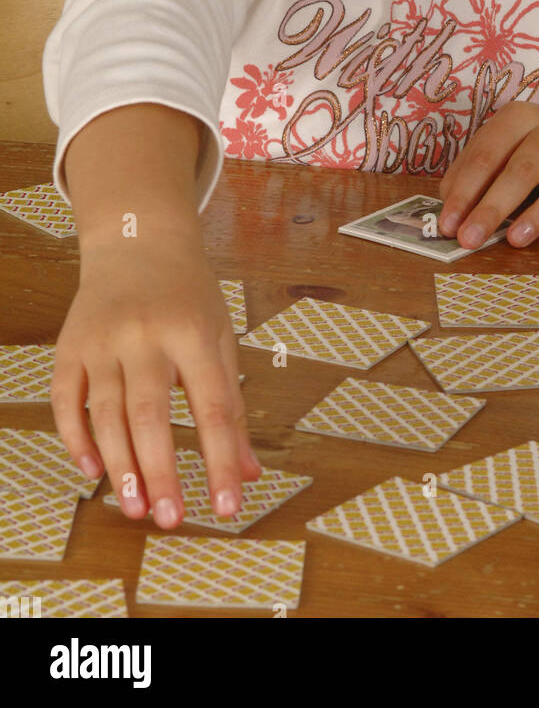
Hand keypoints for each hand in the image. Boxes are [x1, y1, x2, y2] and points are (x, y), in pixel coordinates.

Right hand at [51, 228, 261, 527]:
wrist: (137, 241)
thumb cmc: (188, 295)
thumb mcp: (222, 338)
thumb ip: (233, 407)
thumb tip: (250, 472)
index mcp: (193, 332)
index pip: (212, 407)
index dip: (221, 462)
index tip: (228, 507)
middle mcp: (145, 335)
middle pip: (150, 414)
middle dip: (161, 473)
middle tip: (171, 520)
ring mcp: (102, 340)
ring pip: (106, 414)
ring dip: (120, 467)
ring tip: (136, 509)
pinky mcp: (69, 346)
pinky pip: (66, 401)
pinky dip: (76, 439)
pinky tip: (94, 471)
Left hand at [437, 102, 538, 248]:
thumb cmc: (527, 157)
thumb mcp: (494, 158)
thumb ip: (468, 181)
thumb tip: (450, 216)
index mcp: (519, 117)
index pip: (487, 153)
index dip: (465, 191)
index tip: (448, 224)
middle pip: (525, 167)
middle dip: (493, 207)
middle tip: (471, 238)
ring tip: (516, 239)